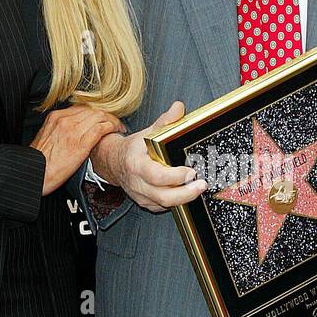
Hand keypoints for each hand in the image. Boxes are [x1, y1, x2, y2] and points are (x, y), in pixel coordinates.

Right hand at [30, 104, 123, 195]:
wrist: (34, 173)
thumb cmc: (39, 162)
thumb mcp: (46, 139)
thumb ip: (60, 131)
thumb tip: (73, 133)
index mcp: (55, 117)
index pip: (82, 107)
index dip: (95, 111)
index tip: (102, 117)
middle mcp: (64, 120)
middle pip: (92, 109)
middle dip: (107, 114)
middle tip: (115, 122)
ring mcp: (73, 130)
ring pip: (99, 116)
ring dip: (113, 120)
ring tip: (119, 126)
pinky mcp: (81, 143)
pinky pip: (101, 128)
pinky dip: (112, 127)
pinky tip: (117, 130)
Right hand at [89, 100, 207, 212]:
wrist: (114, 162)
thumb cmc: (134, 148)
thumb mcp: (147, 132)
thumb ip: (165, 122)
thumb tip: (178, 108)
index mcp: (137, 165)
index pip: (156, 175)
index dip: (175, 176)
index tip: (191, 172)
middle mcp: (138, 183)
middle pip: (163, 197)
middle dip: (185, 193)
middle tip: (201, 185)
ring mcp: (142, 196)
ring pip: (164, 205)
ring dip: (184, 199)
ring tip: (199, 188)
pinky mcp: (146, 204)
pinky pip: (163, 207)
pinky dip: (176, 202)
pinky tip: (187, 193)